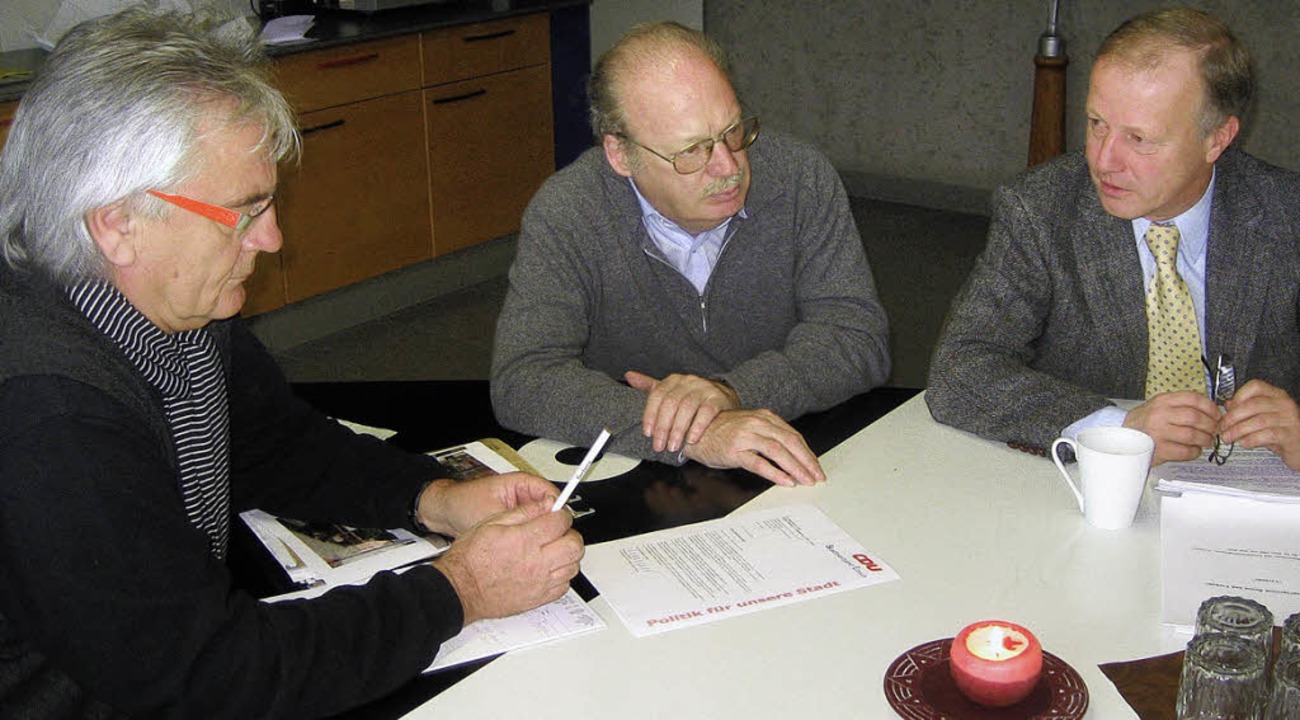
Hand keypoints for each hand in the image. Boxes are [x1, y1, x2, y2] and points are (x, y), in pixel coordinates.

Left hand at [416, 473, 558, 536]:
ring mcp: (519, 508)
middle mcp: (523, 494)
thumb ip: (520, 516)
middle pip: (549, 511)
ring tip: (532, 545)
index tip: (560, 528)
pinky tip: (524, 548)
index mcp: (522, 483)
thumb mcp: (493, 511)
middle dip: (549, 527)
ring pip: (540, 523)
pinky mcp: (513, 521)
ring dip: (538, 534)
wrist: (444, 513)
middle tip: (547, 541)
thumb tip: (544, 522)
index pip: (553, 494)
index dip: (558, 513)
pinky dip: (529, 539)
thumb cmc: (463, 504)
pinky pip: (529, 530)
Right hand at [433, 501, 583, 624]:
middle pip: (574, 545)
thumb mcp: (492, 522)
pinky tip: (550, 569)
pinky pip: (564, 586)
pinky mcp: (538, 598)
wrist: (461, 589)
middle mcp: (536, 563)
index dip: (561, 514)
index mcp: (525, 540)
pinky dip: (562, 576)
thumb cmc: (471, 558)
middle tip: (559, 532)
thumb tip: (545, 505)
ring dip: (568, 555)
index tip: (556, 514)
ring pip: (573, 567)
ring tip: (554, 550)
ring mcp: (539, 583)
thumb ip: (523, 512)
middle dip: (570, 534)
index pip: (560, 522)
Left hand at [625, 370, 740, 452]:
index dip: (650, 415)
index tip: (648, 433)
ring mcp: (704, 388)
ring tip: (673, 446)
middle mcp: (688, 381)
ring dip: (678, 429)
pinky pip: (706, 411)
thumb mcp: (671, 391)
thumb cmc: (693, 399)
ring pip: (687, 407)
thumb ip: (651, 386)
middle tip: (660, 445)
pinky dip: (697, 427)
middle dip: (663, 427)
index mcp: (674, 380)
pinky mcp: (718, 398)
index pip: (657, 395)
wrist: (723, 398)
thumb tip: (629, 376)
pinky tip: (691, 439)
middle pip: (671, 403)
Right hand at [681, 408, 824, 486]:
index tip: (816, 467)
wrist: (695, 432)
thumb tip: (794, 455)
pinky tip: (785, 481)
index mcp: (764, 417)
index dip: (807, 453)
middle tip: (816, 476)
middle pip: (789, 442)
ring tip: (805, 480)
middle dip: (806, 461)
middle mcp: (757, 423)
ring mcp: (745, 436)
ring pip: (777, 451)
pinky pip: (759, 462)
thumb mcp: (750, 428)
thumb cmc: (722, 432)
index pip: (793, 435)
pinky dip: (775, 473)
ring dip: (795, 467)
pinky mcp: (734, 450)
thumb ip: (770, 436)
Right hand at [1122, 391, 1218, 464]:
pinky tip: (1194, 450)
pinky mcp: (1160, 450)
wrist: (1122, 436)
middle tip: (1214, 430)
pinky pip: (1186, 451)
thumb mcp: (1158, 405)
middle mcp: (1160, 415)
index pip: (1193, 398)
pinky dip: (1195, 452)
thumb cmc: (1144, 422)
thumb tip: (1210, 411)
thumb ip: (1180, 405)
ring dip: (1205, 440)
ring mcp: (1159, 433)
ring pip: (1193, 435)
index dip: (1210, 407)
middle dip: (1211, 425)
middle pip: (1195, 418)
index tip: (1217, 414)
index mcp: (1162, 401)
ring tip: (1207, 441)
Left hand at [1220, 380, 1299, 468]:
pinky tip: (1244, 443)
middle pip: (1253, 405)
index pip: (1255, 386)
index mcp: (1276, 395)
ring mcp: (1290, 419)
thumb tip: (1228, 404)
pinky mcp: (1291, 435)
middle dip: (1232, 417)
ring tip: (1228, 438)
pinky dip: (1251, 439)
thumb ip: (1246, 410)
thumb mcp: (1262, 418)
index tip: (1227, 409)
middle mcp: (1284, 404)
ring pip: (1258, 421)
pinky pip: (1267, 435)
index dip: (1238, 397)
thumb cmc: (1281, 432)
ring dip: (1238, 430)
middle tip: (1222, 427)